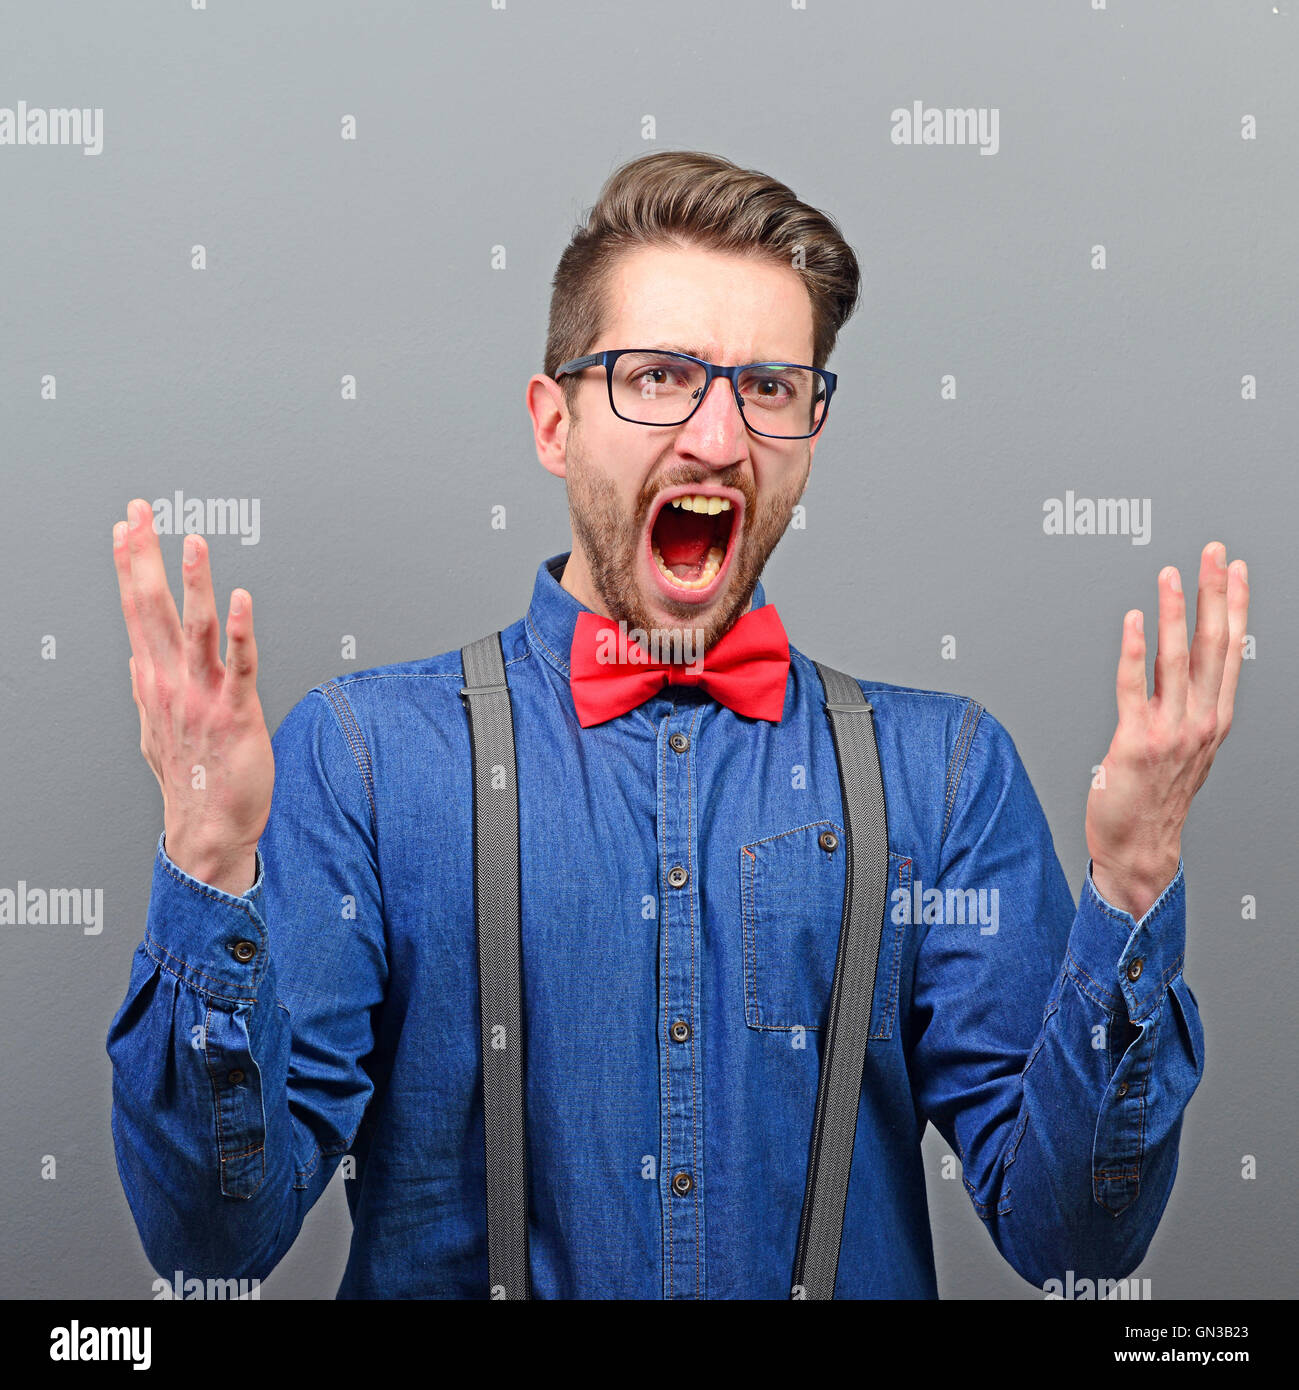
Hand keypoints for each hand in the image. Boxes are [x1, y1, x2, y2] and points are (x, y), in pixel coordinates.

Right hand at [113, 499, 273, 893]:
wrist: (208, 828)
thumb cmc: (190, 780)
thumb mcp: (156, 730)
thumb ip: (148, 689)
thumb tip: (137, 658)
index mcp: (154, 681)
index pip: (137, 611)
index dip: (129, 566)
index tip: (125, 527)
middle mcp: (172, 683)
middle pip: (152, 608)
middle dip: (144, 557)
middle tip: (140, 512)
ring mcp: (202, 696)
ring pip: (195, 628)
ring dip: (194, 583)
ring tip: (191, 541)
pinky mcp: (237, 712)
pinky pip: (240, 664)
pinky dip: (239, 630)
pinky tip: (240, 599)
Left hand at [1085, 541, 1249, 919]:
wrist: (1140, 847)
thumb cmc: (1156, 799)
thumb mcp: (1188, 748)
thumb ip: (1190, 708)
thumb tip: (1188, 671)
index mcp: (1214, 719)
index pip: (1230, 651)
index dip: (1235, 606)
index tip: (1236, 569)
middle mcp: (1199, 722)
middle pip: (1211, 646)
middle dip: (1213, 595)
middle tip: (1212, 553)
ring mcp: (1170, 732)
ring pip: (1176, 660)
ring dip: (1174, 613)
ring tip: (1170, 575)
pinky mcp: (1135, 742)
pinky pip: (1134, 687)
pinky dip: (1134, 651)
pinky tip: (1135, 621)